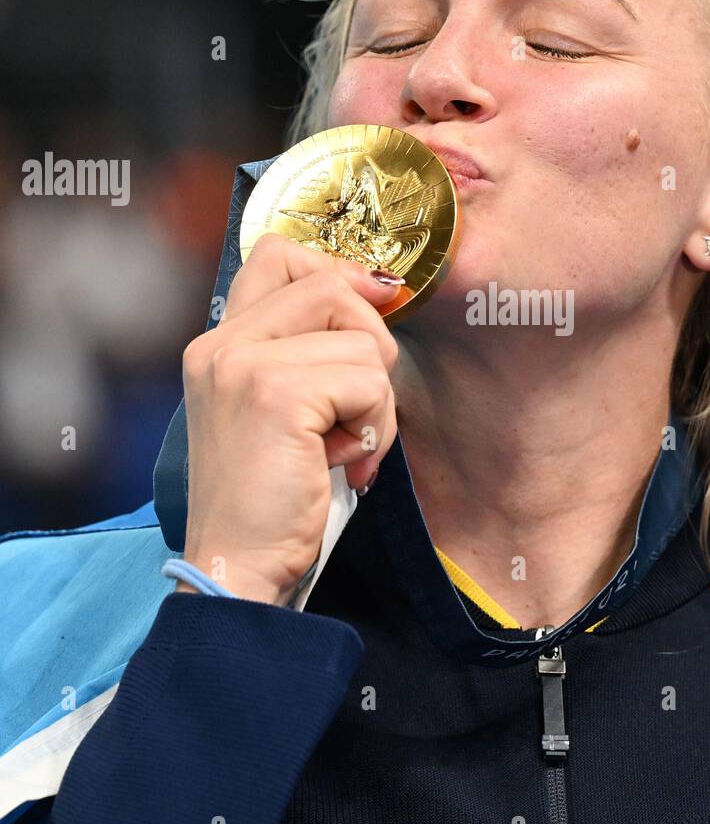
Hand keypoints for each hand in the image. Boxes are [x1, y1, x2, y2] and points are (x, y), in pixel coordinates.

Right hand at [179, 232, 401, 605]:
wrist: (237, 568)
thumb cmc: (272, 498)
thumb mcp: (280, 409)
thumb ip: (306, 350)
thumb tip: (378, 289)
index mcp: (217, 343)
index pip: (280, 255)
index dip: (339, 274)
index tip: (373, 309)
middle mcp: (221, 344)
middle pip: (331, 285)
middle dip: (371, 345)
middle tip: (358, 408)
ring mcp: (245, 365)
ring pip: (362, 340)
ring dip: (375, 402)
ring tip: (344, 448)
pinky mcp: (277, 394)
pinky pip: (369, 381)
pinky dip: (375, 427)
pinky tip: (344, 464)